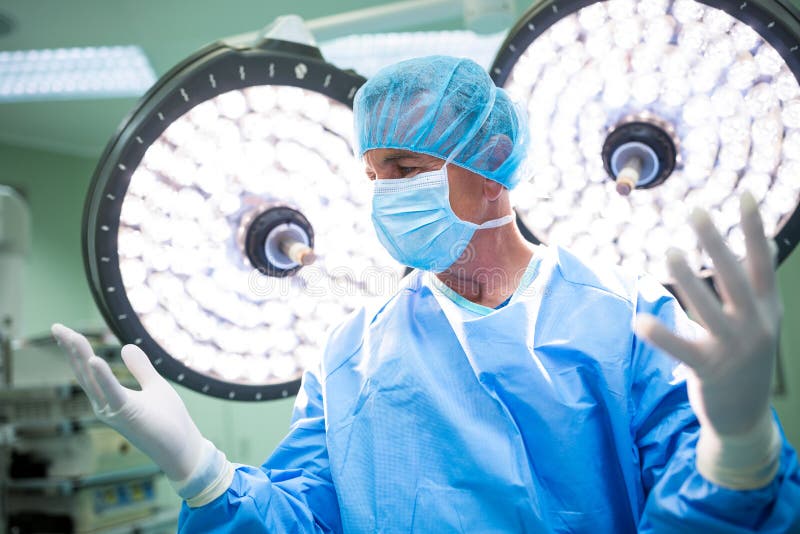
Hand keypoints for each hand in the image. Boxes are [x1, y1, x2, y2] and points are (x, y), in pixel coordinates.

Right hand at [51, 324, 208, 482]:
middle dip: (71, 349)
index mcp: (110, 396)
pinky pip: (113, 392)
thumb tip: (126, 346)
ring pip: (92, 380)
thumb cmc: (168, 420)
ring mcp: (113, 411)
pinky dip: (103, 376)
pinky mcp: (127, 414)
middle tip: (56, 327)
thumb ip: (140, 367)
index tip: (61, 329)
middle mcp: (105, 404)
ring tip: (70, 336)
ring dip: (81, 357)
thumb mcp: (153, 385)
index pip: (87, 368)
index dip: (75, 348)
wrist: (182, 447)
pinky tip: (94, 359)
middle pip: (83, 372)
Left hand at [635, 191, 780, 437]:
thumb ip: (754, 285)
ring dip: (687, 278)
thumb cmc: (745, 357)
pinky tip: (640, 321)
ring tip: (668, 250)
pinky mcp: (708, 371)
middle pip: (734, 277)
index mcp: (766, 308)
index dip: (753, 229)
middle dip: (715, 242)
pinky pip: (681, 349)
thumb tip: (758, 243)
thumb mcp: (760, 319)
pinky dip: (662, 335)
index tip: (746, 194)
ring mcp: (733, 349)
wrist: (745, 417)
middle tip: (696, 210)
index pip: (761, 262)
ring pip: (707, 308)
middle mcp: (755, 325)